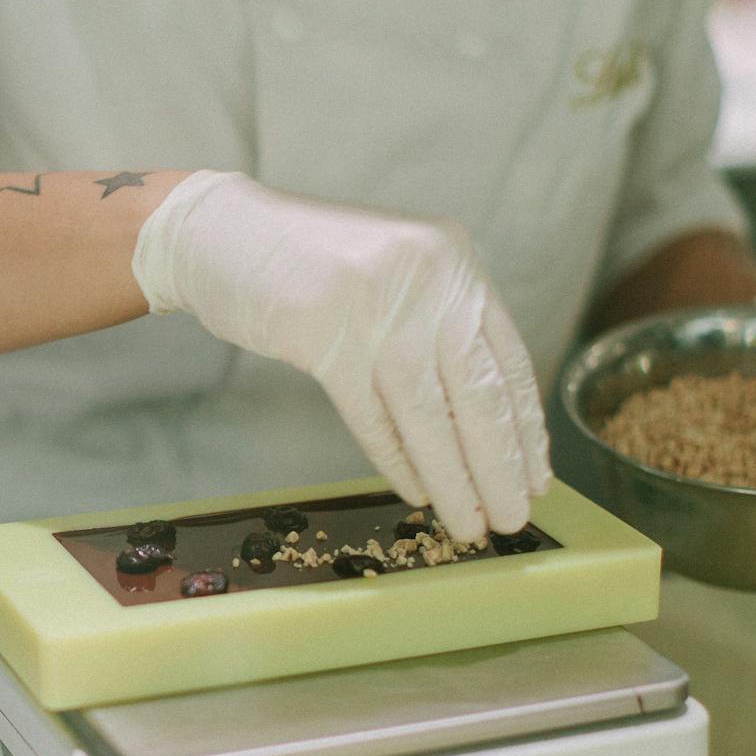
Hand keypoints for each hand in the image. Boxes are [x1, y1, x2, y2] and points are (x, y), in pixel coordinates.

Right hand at [131, 171, 551, 542]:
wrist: (218, 232)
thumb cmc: (305, 260)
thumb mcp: (395, 272)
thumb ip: (437, 322)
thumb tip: (482, 417)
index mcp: (452, 262)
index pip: (506, 359)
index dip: (525, 427)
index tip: (537, 477)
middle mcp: (427, 278)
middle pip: (478, 394)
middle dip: (499, 467)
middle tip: (514, 518)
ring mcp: (377, 306)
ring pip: (429, 416)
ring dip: (454, 479)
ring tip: (470, 524)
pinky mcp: (325, 334)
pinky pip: (373, 415)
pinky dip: (396, 459)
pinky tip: (416, 491)